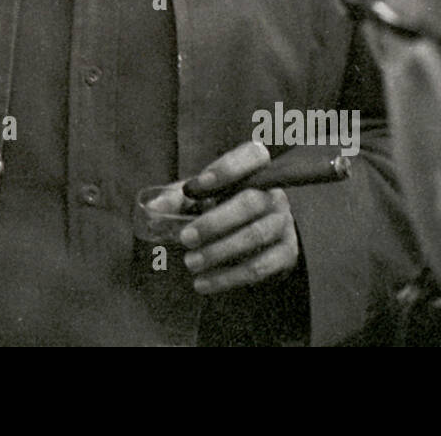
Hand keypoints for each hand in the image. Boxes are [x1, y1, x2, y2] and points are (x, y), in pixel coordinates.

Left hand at [178, 140, 298, 294]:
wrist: (253, 238)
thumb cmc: (219, 206)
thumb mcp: (197, 196)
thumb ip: (176, 198)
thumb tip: (153, 209)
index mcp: (255, 169)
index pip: (251, 156)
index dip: (226, 168)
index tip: (194, 188)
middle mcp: (274, 193)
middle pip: (250, 202)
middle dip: (214, 222)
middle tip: (185, 238)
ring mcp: (284, 222)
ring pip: (255, 235)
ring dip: (219, 252)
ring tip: (190, 263)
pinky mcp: (287, 253)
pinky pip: (260, 266)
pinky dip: (228, 277)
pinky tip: (204, 283)